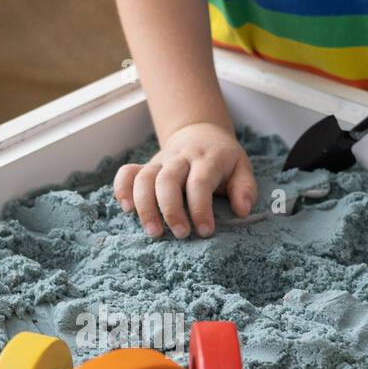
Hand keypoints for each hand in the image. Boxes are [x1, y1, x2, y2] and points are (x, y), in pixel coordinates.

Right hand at [113, 122, 257, 238]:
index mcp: (207, 158)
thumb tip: (242, 211)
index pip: (199, 182)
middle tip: (180, 235)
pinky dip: (122, 189)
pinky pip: (127, 173)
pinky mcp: (145, 166)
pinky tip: (127, 209)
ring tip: (154, 232)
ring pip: (144, 178)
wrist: (200, 133)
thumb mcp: (241, 168)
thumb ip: (244, 188)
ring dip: (145, 206)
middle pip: (167, 180)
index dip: (200, 208)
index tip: (205, 231)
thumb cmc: (222, 159)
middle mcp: (180, 158)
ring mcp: (160, 161)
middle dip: (171, 210)